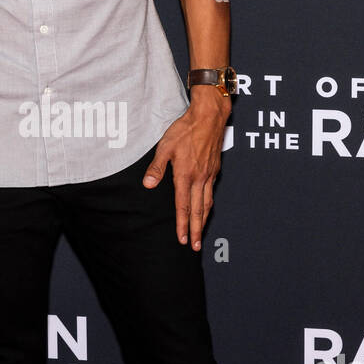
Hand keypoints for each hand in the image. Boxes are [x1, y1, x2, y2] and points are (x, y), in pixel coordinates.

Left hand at [142, 92, 230, 249]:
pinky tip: (206, 209)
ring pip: (207, 203)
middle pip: (198, 211)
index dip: (182, 224)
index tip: (182, 239)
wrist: (209, 117)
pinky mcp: (215, 169)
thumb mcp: (165, 146)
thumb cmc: (186, 130)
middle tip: (195, 247)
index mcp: (186, 175)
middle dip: (196, 231)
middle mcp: (200, 178)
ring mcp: (209, 175)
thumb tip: (148, 185)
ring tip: (202, 234)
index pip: (183, 206)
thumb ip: (157, 168)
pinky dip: (209, 205)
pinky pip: (211, 192)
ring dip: (204, 221)